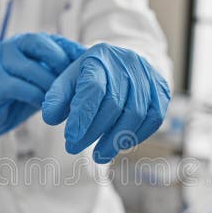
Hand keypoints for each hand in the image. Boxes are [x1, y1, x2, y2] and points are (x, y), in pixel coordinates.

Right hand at [0, 33, 84, 138]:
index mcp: (26, 41)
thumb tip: (93, 56)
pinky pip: (18, 87)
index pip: (54, 39)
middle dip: (60, 65)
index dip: (72, 52)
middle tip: (74, 84)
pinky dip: (35, 96)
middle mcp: (10, 46)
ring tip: (63, 99)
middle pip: (40, 45)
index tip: (89, 68)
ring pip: (30, 68)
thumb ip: (64, 66)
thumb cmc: (26, 92)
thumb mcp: (47, 76)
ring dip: (49, 85)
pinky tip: (45, 106)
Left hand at [42, 43, 170, 163]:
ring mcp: (148, 75)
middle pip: (114, 104)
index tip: (70, 139)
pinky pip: (154, 118)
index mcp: (100, 56)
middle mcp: (127, 62)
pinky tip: (120, 145)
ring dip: (115, 140)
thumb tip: (50, 118)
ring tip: (98, 155)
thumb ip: (56, 98)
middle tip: (74, 148)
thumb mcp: (68, 81)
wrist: (120, 64)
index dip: (82, 116)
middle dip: (93, 132)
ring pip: (136, 113)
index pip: (93, 88)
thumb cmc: (89, 77)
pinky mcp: (161, 90)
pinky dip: (136, 135)